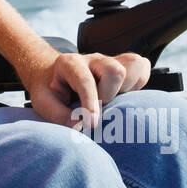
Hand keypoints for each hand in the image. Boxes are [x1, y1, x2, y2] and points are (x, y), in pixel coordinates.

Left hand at [20, 52, 150, 128]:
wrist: (53, 75)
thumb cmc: (51, 92)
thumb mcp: (44, 103)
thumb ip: (58, 115)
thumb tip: (80, 127)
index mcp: (70, 64)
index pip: (85, 80)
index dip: (90, 103)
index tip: (91, 124)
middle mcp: (93, 60)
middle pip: (115, 70)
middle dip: (110, 95)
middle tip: (100, 109)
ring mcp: (110, 61)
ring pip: (133, 65)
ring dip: (129, 88)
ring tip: (115, 101)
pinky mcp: (123, 67)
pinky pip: (142, 68)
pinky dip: (139, 84)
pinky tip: (125, 96)